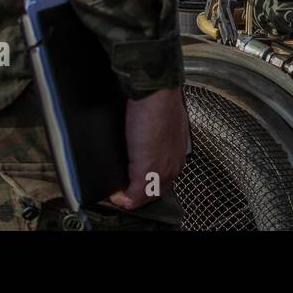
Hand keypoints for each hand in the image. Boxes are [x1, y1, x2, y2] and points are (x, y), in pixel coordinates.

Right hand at [108, 86, 188, 210]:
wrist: (155, 94)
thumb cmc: (158, 102)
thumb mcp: (162, 124)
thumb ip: (155, 138)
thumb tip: (142, 143)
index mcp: (177, 153)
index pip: (165, 179)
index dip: (148, 185)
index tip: (134, 184)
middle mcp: (173, 165)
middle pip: (156, 191)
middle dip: (139, 194)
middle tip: (124, 192)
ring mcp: (161, 170)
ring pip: (146, 197)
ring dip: (130, 197)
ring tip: (118, 194)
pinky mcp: (146, 171)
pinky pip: (134, 196)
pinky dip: (122, 198)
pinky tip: (114, 194)